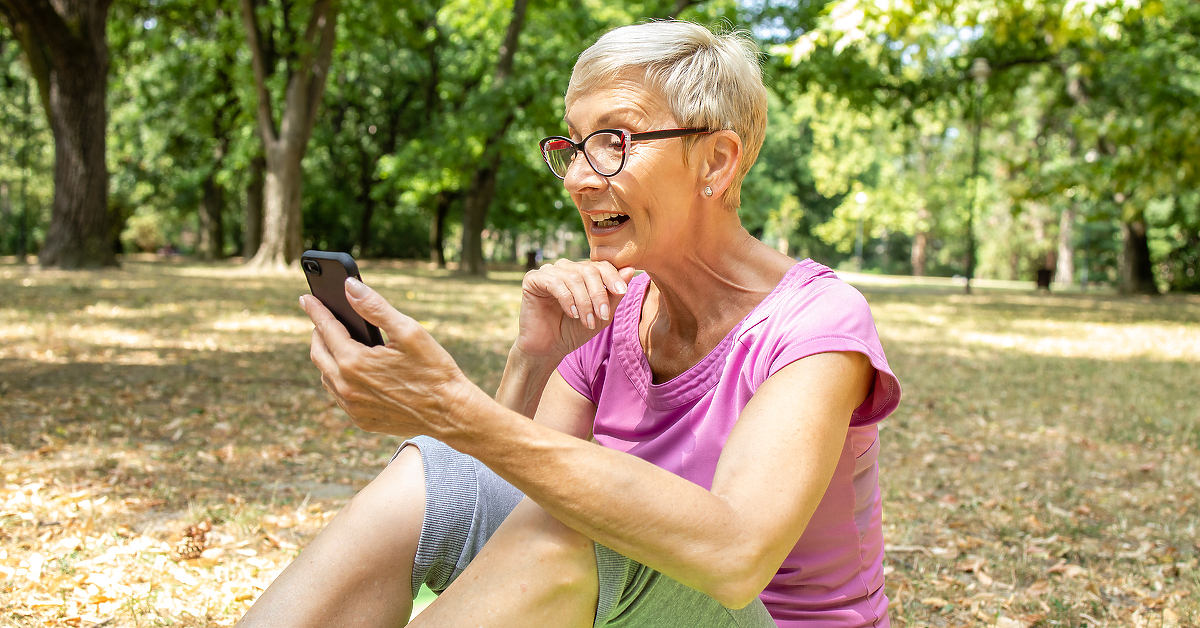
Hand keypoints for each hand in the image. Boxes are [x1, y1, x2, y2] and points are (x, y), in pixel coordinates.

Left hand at [301, 278, 485, 437]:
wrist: (450, 413)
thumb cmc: (434, 369)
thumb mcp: (409, 331)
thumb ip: (376, 307)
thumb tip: (349, 286)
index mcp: (354, 362)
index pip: (325, 328)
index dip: (315, 310)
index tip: (306, 298)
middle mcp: (346, 387)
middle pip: (318, 353)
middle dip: (317, 333)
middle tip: (323, 320)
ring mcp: (351, 407)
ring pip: (325, 376)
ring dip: (327, 356)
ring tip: (336, 342)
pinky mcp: (360, 419)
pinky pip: (339, 395)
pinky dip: (338, 378)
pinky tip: (351, 370)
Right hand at [515, 260, 636, 360]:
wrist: (549, 348)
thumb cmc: (574, 331)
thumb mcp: (601, 314)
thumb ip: (614, 294)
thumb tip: (630, 269)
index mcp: (581, 272)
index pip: (601, 265)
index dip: (612, 277)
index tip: (622, 292)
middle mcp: (565, 268)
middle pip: (589, 270)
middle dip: (599, 294)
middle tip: (602, 316)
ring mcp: (548, 272)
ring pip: (574, 278)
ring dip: (584, 302)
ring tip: (587, 321)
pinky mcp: (533, 279)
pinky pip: (554, 282)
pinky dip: (567, 299)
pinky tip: (572, 314)